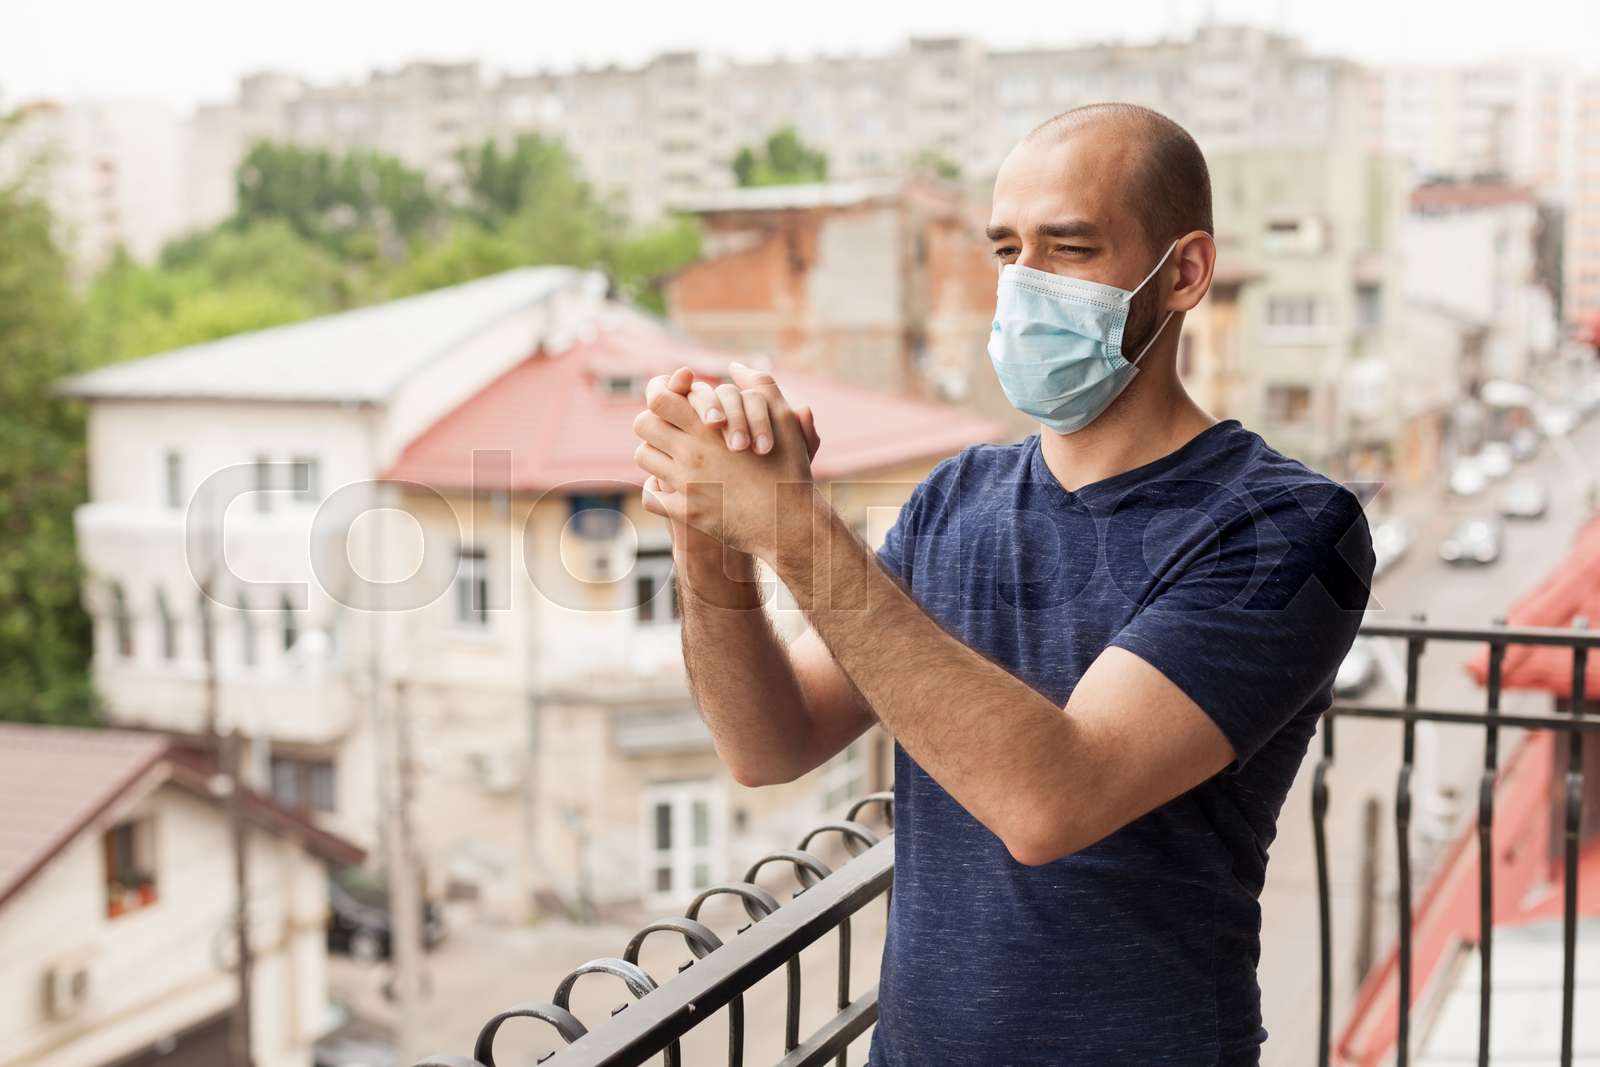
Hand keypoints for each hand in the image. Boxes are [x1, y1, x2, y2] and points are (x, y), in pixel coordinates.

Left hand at [633, 364, 815, 562]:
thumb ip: (761, 386)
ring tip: (672, 455)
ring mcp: (685, 484)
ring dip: (655, 453)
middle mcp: (691, 454)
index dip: (659, 392)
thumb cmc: (788, 468)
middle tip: (669, 427)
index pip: (659, 398)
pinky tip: (671, 487)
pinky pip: (650, 496)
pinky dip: (656, 490)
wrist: (788, 522)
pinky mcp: (685, 512)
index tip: (670, 398)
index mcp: (710, 428)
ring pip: (644, 457)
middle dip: (654, 421)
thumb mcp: (783, 419)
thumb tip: (735, 366)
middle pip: (643, 424)